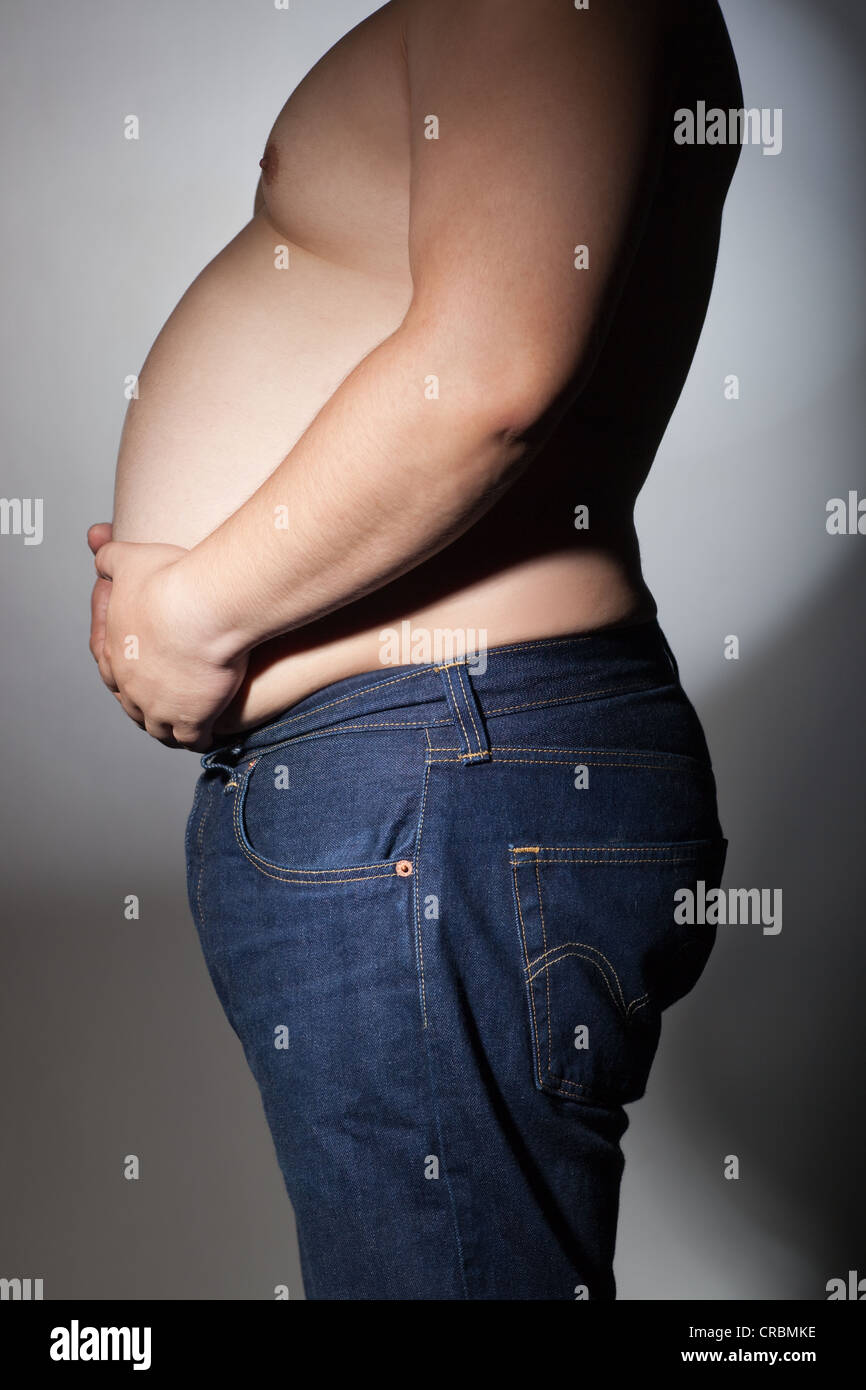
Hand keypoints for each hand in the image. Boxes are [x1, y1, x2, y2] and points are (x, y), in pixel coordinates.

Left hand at [87, 524, 248, 749]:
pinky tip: (205, 733)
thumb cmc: (169, 581)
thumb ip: (111, 556)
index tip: (132, 665)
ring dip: (166, 724)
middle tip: (158, 696)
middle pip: (131, 702)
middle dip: (142, 700)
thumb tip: (97, 544)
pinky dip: (197, 737)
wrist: (203, 609)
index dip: (118, 665)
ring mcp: (159, 706)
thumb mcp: (130, 559)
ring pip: (158, 727)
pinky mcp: (191, 719)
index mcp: (114, 651)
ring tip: (179, 721)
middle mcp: (131, 685)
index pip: (107, 664)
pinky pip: (192, 738)